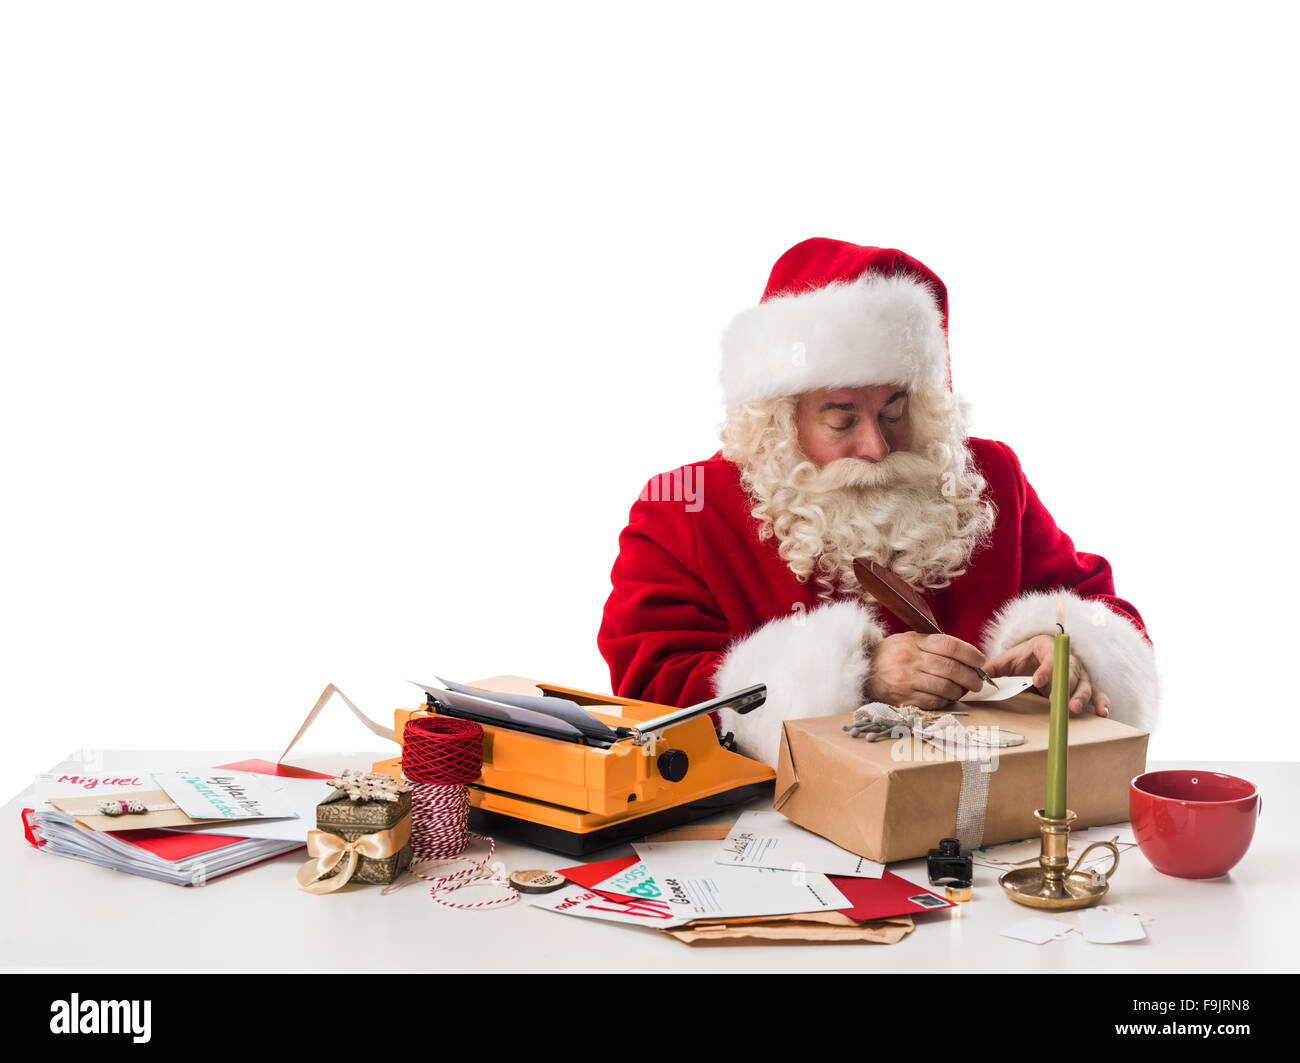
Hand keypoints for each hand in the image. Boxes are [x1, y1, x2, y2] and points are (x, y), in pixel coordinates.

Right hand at [864, 632, 986, 709]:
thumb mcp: (908, 640)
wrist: (863, 672)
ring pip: (945, 687)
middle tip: (978, 682)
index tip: (980, 661)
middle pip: (951, 668)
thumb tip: (965, 656)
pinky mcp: (903, 698)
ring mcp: (906, 679)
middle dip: (971, 677)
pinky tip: (946, 698)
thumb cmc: (891, 655)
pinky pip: (933, 701)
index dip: (970, 654)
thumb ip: (932, 644)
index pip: (949, 645)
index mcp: (913, 641)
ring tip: (961, 691)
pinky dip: (945, 701)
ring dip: (959, 691)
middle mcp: (910, 659)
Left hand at [984, 635, 1110, 716]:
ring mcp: (1078, 673)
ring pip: (1084, 683)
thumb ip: (994, 668)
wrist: (1039, 654)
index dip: (1045, 668)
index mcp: (1047, 647)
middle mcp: (1066, 659)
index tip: (1037, 681)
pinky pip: (1098, 693)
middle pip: (1069, 670)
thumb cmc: (1024, 657)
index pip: (1049, 655)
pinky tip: (1102, 713)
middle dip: (1063, 685)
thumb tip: (977, 677)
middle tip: (1056, 700)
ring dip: (1081, 697)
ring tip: (1074, 709)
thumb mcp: (1008, 659)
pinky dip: (1101, 702)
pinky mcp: (1084, 686)